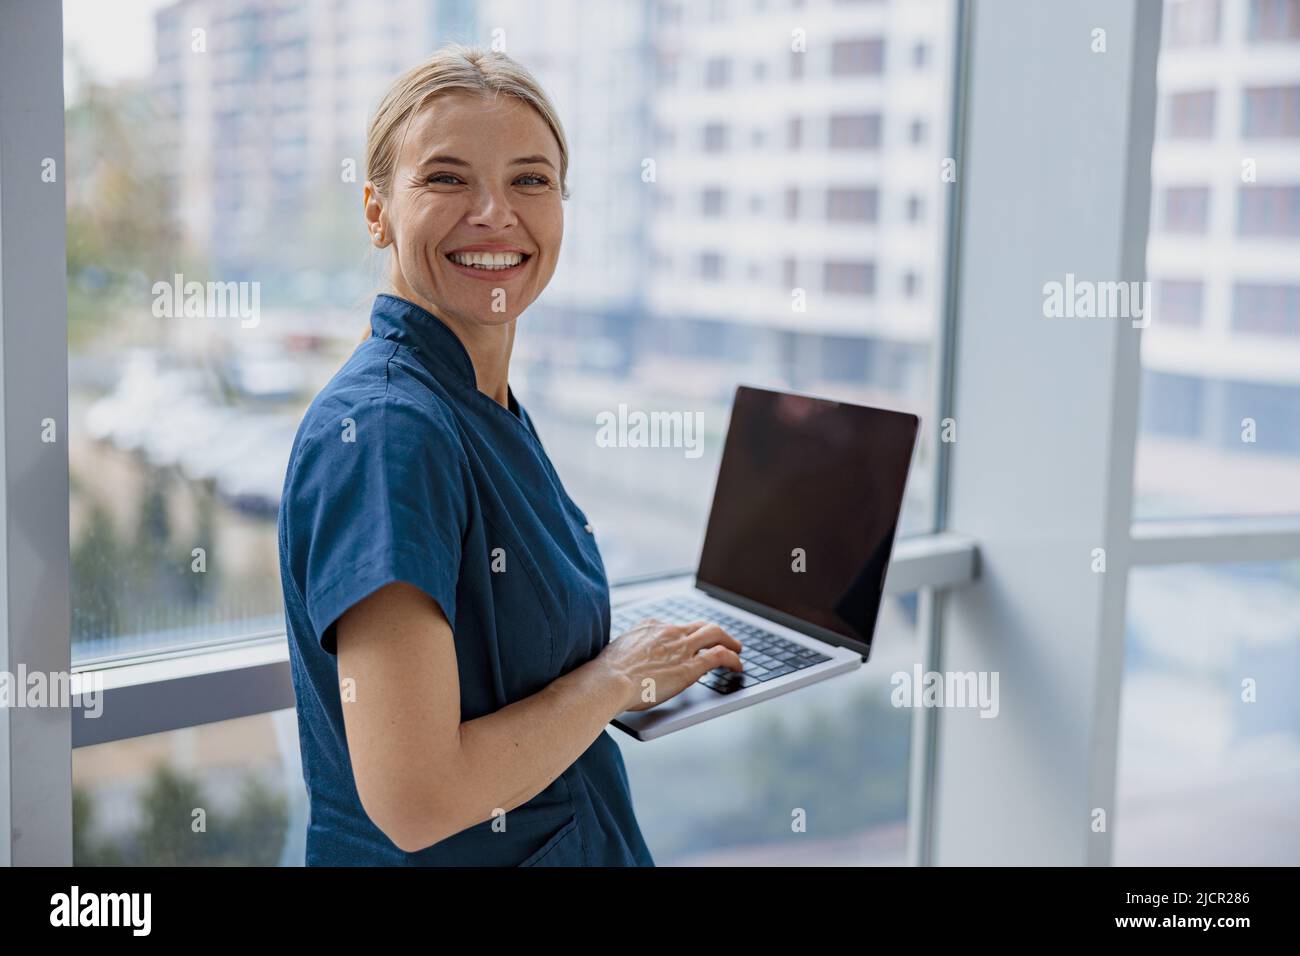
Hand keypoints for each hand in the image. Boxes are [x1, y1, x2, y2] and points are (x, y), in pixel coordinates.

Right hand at [598, 618, 742, 711]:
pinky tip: (738, 665)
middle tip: (724, 639)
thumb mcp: (619, 652)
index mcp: (650, 626)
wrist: (608, 681)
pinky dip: (732, 658)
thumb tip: (633, 662)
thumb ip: (632, 652)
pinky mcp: (690, 666)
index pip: (675, 626)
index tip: (690, 642)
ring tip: (737, 650)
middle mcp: (668, 632)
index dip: (687, 634)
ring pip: (715, 634)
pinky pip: (719, 656)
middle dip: (715, 631)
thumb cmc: (607, 674)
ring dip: (730, 641)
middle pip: (700, 625)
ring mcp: (681, 648)